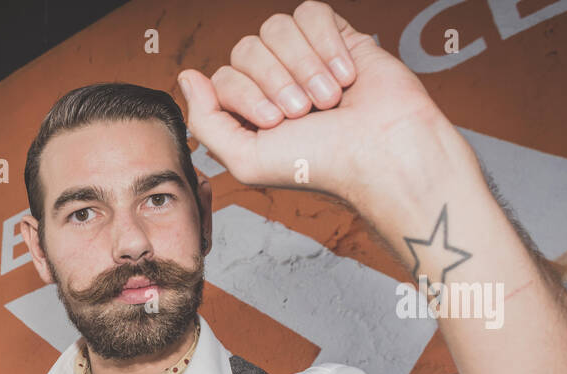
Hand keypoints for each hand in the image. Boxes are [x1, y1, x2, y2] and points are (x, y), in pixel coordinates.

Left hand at [178, 1, 446, 205]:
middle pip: (246, 48)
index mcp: (249, 110)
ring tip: (328, 97)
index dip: (247, 95)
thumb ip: (206, 120)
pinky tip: (345, 75)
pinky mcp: (337, 37)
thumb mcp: (246, 159)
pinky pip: (311, 13)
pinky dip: (326, 42)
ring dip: (303, 64)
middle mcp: (273, 81)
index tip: (278, 123)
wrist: (380, 151)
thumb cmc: (317, 165)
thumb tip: (186, 75)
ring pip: (276, 26)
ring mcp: (304, 57)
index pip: (223, 77)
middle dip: (275, 80)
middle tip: (305, 111)